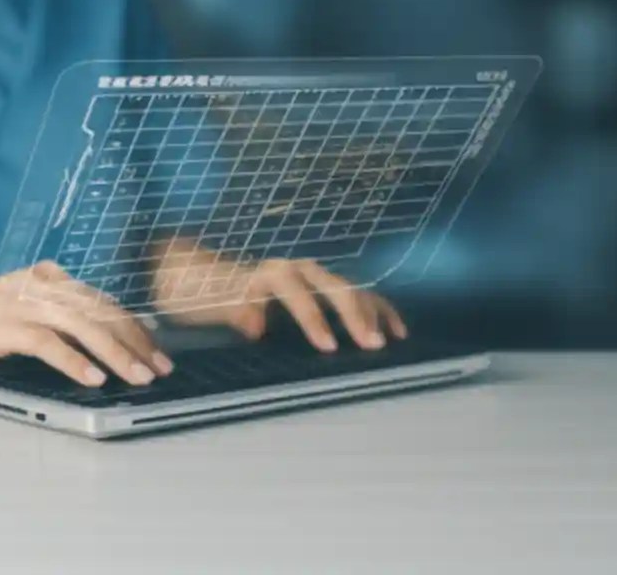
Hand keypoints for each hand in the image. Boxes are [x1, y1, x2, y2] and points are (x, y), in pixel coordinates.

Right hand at [0, 261, 172, 386]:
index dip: (135, 328)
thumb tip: (103, 345)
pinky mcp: (4, 325)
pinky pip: (49, 343)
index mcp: (50, 279)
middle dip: (136, 342)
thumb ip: (59, 320)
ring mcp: (23, 303)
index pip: (104, 302)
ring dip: (116, 354)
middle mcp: (42, 285)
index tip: (158, 351)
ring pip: (83, 326)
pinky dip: (74, 361)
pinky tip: (93, 378)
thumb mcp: (23, 312)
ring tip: (138, 377)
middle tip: (160, 368)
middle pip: (102, 312)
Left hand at [215, 258, 408, 351]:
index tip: (329, 346)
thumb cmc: (220, 297)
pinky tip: (397, 330)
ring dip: (371, 314)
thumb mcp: (218, 304)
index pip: (298, 294)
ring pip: (351, 290)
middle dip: (354, 315)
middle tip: (372, 344)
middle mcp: (300, 270)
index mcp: (274, 274)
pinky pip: (359, 295)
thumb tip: (255, 326)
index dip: (314, 319)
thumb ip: (237, 314)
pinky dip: (379, 310)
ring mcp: (318, 276)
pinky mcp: (329, 286)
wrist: (221, 279)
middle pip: (333, 288)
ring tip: (387, 340)